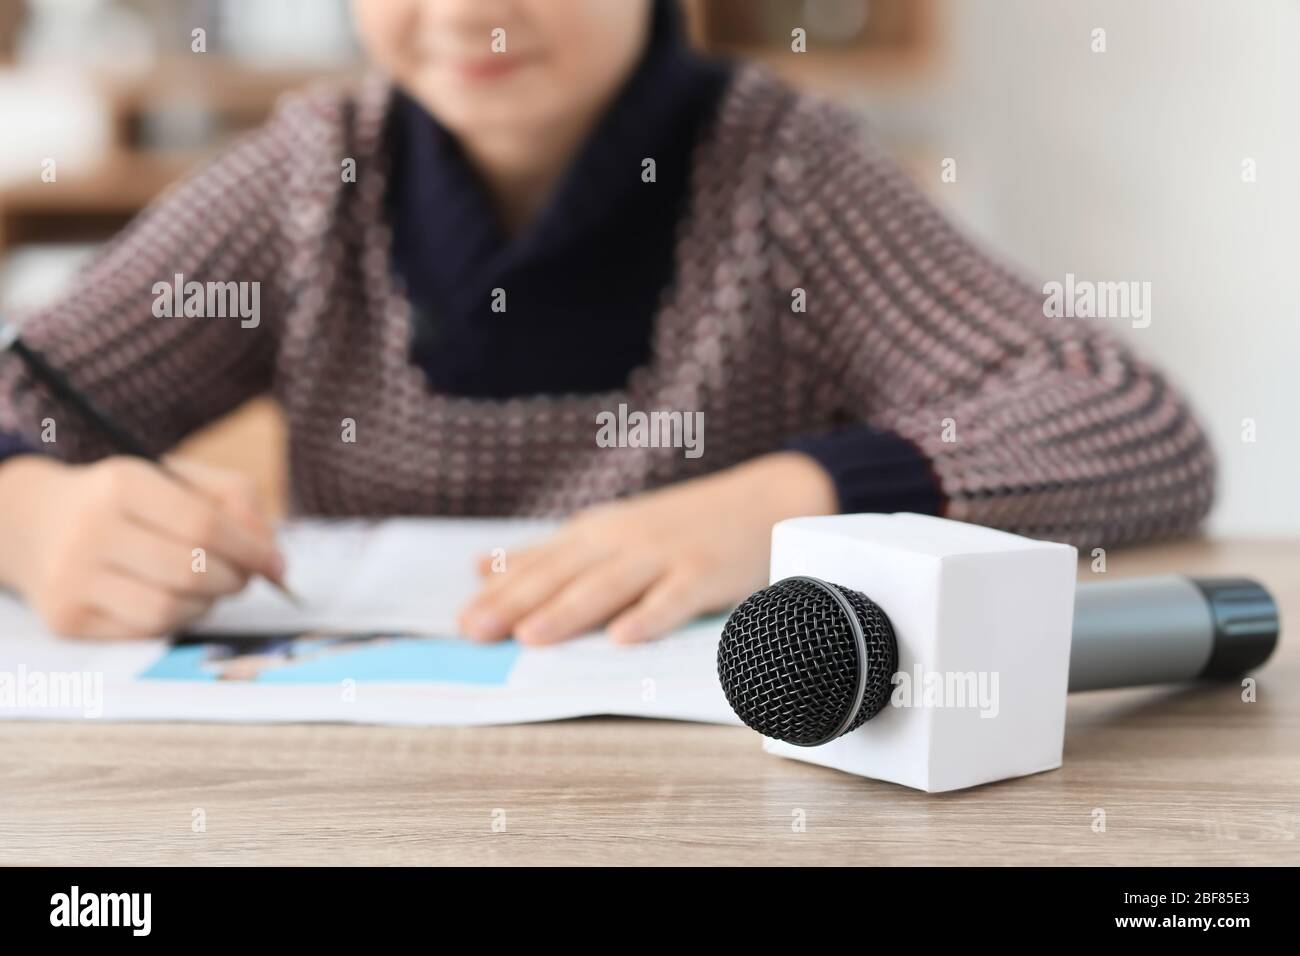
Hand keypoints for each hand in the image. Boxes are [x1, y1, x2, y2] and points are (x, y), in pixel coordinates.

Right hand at [0, 455, 283, 639]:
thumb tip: (276, 562)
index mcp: (123, 483)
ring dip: (207, 604)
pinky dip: (174, 619)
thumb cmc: (131, 501)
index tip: (275, 563)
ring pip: (170, 610)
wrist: (38, 522)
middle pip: (191, 571)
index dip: (251, 549)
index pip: (204, 525)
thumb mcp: (180, 478)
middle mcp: (90, 529)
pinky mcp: (66, 617)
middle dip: (234, 579)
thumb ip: (238, 502)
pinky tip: (169, 598)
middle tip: (241, 576)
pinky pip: (144, 631)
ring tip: (205, 586)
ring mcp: (72, 577)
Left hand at [458, 452, 836, 645]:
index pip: (540, 565)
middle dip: (517, 603)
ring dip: (569, 610)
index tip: (460, 622)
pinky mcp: (705, 573)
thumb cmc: (679, 527)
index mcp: (596, 534)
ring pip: (609, 585)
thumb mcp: (608, 532)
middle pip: (564, 574)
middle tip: (476, 632)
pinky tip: (625, 638)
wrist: (762, 501)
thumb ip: (547, 554)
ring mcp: (665, 555)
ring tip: (531, 637)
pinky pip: (675, 598)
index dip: (501, 593)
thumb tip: (478, 568)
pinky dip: (651, 616)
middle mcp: (623, 541)